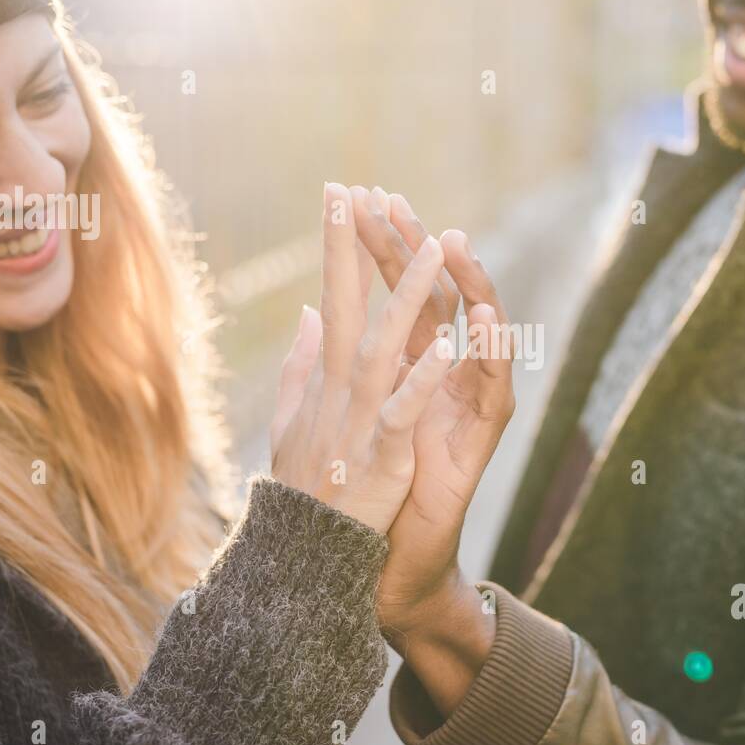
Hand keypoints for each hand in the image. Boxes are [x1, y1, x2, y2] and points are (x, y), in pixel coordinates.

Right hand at [268, 182, 453, 533]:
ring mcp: (360, 419)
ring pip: (389, 347)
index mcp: (326, 378)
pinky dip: (426, 378)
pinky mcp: (382, 454)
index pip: (334, 299)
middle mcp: (340, 389)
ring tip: (435, 247)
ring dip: (413, 296)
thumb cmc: (306, 487)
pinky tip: (450, 345)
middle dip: (358, 248)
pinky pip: (406, 410)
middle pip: (352, 307)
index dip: (337, 246)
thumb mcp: (294, 420)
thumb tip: (307, 313)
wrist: (307, 554)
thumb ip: (301, 365)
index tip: (338, 195)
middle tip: (363, 190)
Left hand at [350, 187, 515, 637]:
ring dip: (469, 287)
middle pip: (439, 298)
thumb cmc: (367, 487)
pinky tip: (478, 324)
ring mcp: (464, 405)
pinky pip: (488, 393)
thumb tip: (311, 313)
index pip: (396, 290)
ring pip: (478, 334)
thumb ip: (327, 361)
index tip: (356, 197)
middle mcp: (443, 376)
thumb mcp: (338, 412)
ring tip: (454, 243)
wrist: (384, 559)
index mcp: (407, 366)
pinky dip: (483, 357)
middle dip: (418, 247)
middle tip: (397, 201)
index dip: (377, 245)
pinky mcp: (478, 440)